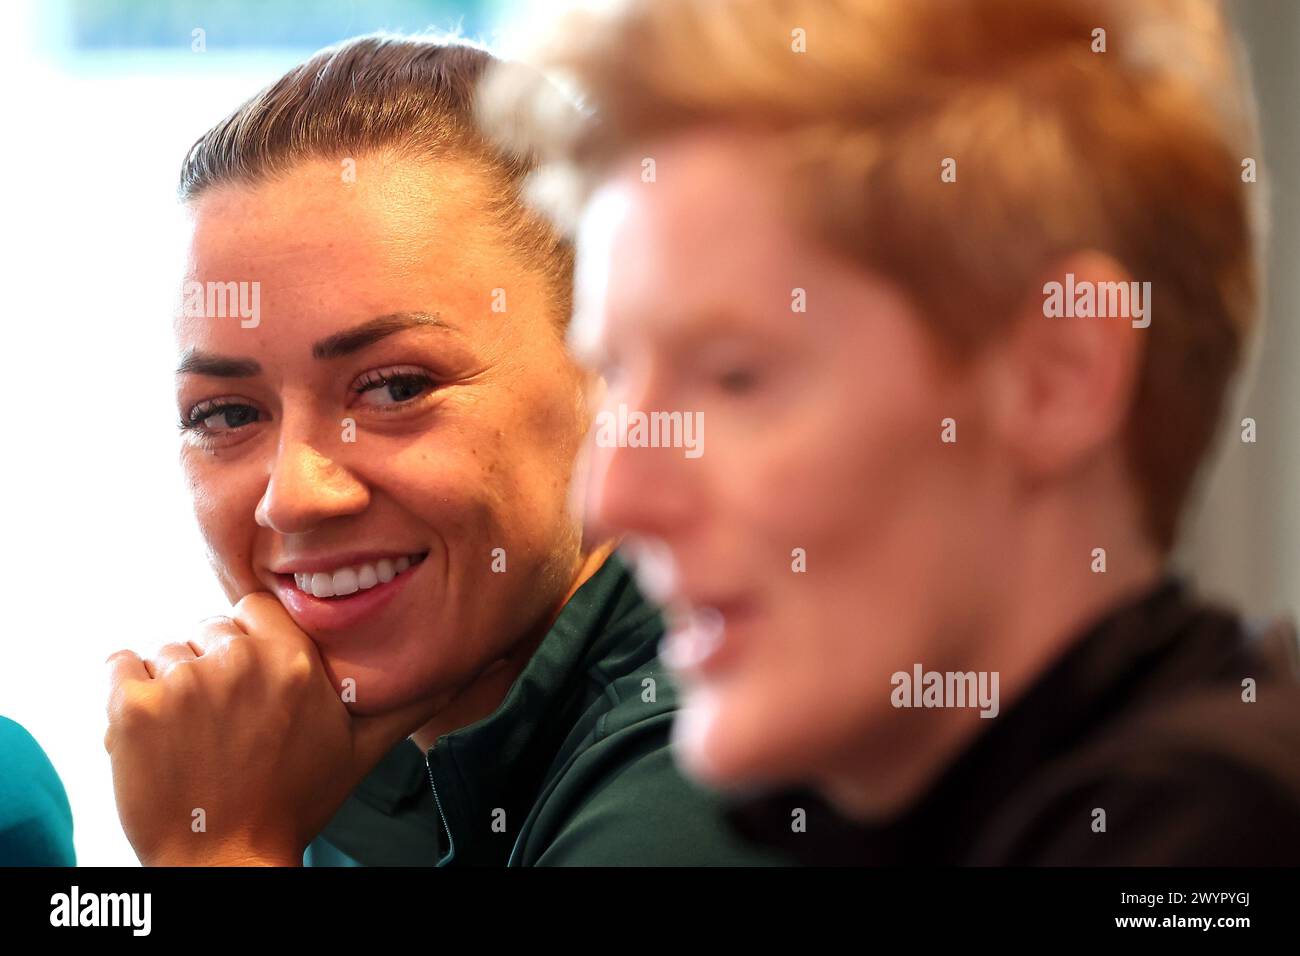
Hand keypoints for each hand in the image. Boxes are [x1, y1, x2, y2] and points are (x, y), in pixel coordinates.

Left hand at [104, 592, 435, 865]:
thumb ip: (416, 699)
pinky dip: (127, 693)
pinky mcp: (131, 706)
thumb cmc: (293, 803)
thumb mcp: (362, 749)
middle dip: (214, 670)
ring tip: (194, 739)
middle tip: (227, 726)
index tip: (255, 687)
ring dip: (173, 688)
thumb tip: (488, 661)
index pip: (254, 610)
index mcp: (293, 660)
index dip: (252, 645)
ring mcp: (182, 682)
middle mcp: (239, 661)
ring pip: (167, 651)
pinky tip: (156, 734)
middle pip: (210, 632)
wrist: (224, 863)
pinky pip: (118, 665)